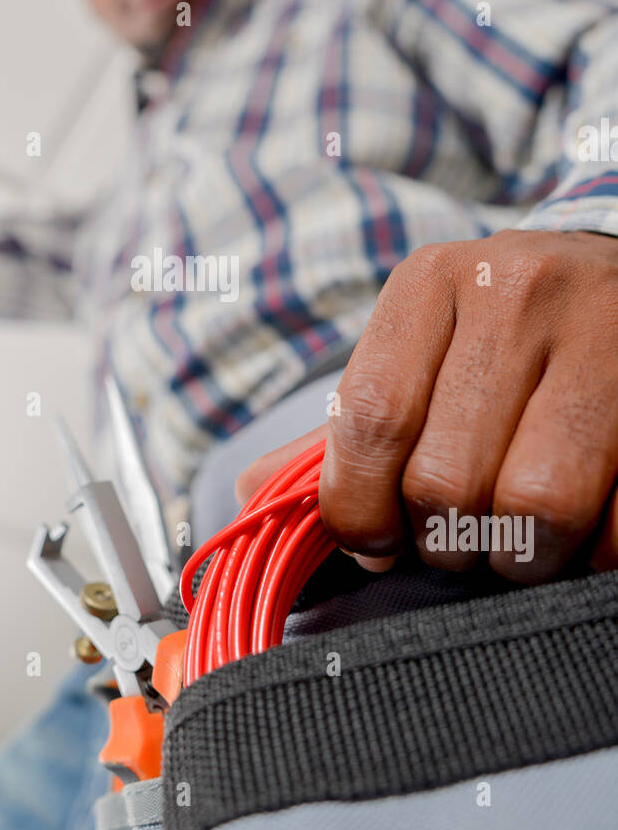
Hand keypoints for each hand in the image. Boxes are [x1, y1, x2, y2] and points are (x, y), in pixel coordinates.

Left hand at [236, 230, 617, 584]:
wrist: (616, 275)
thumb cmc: (499, 333)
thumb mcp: (416, 347)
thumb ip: (343, 427)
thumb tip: (248, 495)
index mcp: (430, 283)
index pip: (368, 419)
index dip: (358, 507)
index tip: (373, 541)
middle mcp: (513, 291)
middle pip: (446, 478)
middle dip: (442, 540)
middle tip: (455, 535)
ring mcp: (600, 332)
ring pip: (536, 504)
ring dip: (519, 554)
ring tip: (517, 537)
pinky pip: (616, 520)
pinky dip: (592, 549)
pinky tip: (581, 524)